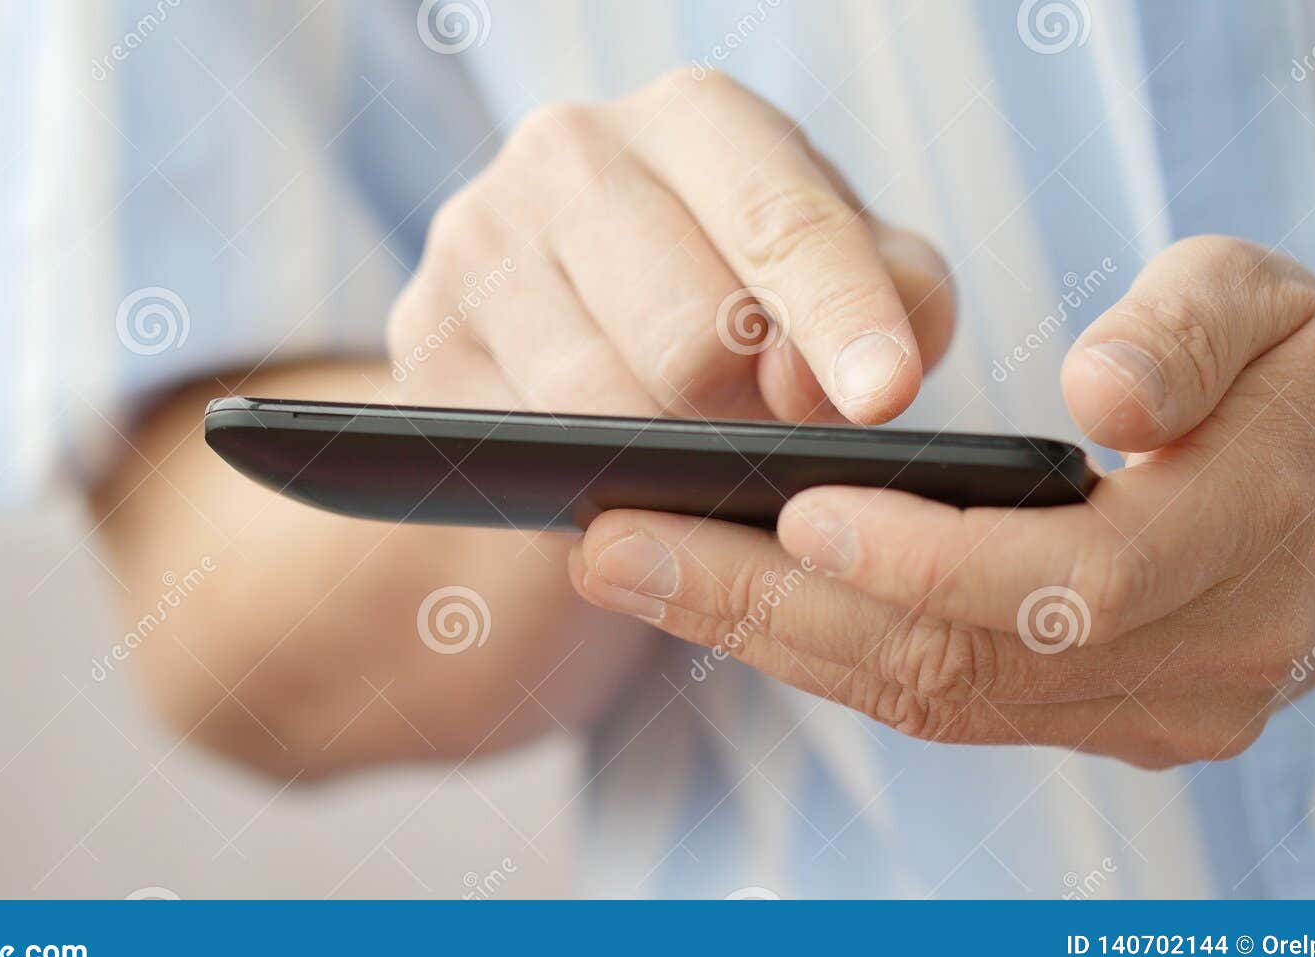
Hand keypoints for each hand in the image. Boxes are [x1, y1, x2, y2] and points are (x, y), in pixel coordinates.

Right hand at [385, 67, 953, 423]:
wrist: (568, 345)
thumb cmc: (734, 306)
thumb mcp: (839, 287)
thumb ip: (892, 302)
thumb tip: (857, 382)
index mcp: (694, 119)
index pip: (784, 222)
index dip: (843, 318)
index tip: (882, 398)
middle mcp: (571, 151)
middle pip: (695, 335)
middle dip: (741, 414)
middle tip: (747, 432)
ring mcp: (479, 240)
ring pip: (605, 405)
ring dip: (665, 458)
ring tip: (678, 448)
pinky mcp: (422, 338)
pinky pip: (526, 448)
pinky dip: (583, 478)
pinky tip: (601, 462)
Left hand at [569, 235, 1314, 768]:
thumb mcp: (1279, 306)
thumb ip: (1189, 336)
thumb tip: (1099, 399)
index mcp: (1251, 542)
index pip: (1072, 581)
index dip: (926, 555)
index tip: (792, 511)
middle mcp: (1193, 661)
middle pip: (961, 665)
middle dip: (775, 612)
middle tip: (625, 550)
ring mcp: (1145, 713)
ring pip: (931, 703)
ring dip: (771, 642)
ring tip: (638, 573)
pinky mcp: (1098, 723)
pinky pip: (941, 704)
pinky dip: (825, 653)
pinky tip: (728, 602)